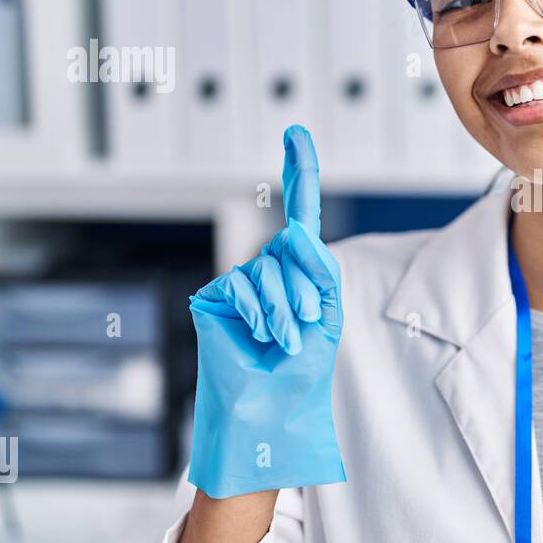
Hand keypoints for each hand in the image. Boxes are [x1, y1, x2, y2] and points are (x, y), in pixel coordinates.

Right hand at [186, 125, 346, 498]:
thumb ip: (320, 268)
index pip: (300, 212)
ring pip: (269, 267)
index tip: (297, 131)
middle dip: (308, 286)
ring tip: (285, 341)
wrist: (271, 411)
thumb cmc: (302, 370)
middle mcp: (267, 269)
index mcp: (299, 270)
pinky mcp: (215, 297)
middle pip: (293, 246)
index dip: (299, 171)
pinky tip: (259, 337)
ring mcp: (239, 282)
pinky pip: (243, 283)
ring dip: (286, 306)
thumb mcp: (327, 314)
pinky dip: (259, 310)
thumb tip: (297, 231)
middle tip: (305, 325)